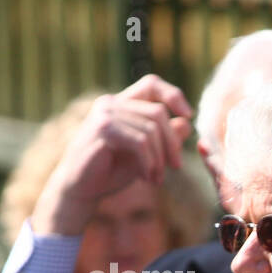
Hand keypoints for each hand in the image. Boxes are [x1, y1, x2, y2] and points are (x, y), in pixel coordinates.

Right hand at [31, 74, 193, 236]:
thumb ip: (165, 138)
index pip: (152, 84)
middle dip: (173, 143)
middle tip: (177, 167)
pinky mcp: (102, 130)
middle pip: (158, 112)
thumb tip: (186, 123)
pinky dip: (149, 162)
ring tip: (157, 178)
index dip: (173, 95)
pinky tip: (147, 177)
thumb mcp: (147, 153)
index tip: (189, 116)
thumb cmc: (113, 169)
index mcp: (122, 103)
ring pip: (151, 130)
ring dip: (160, 159)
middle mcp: (111, 103)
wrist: (82, 188)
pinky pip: (140, 142)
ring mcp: (105, 114)